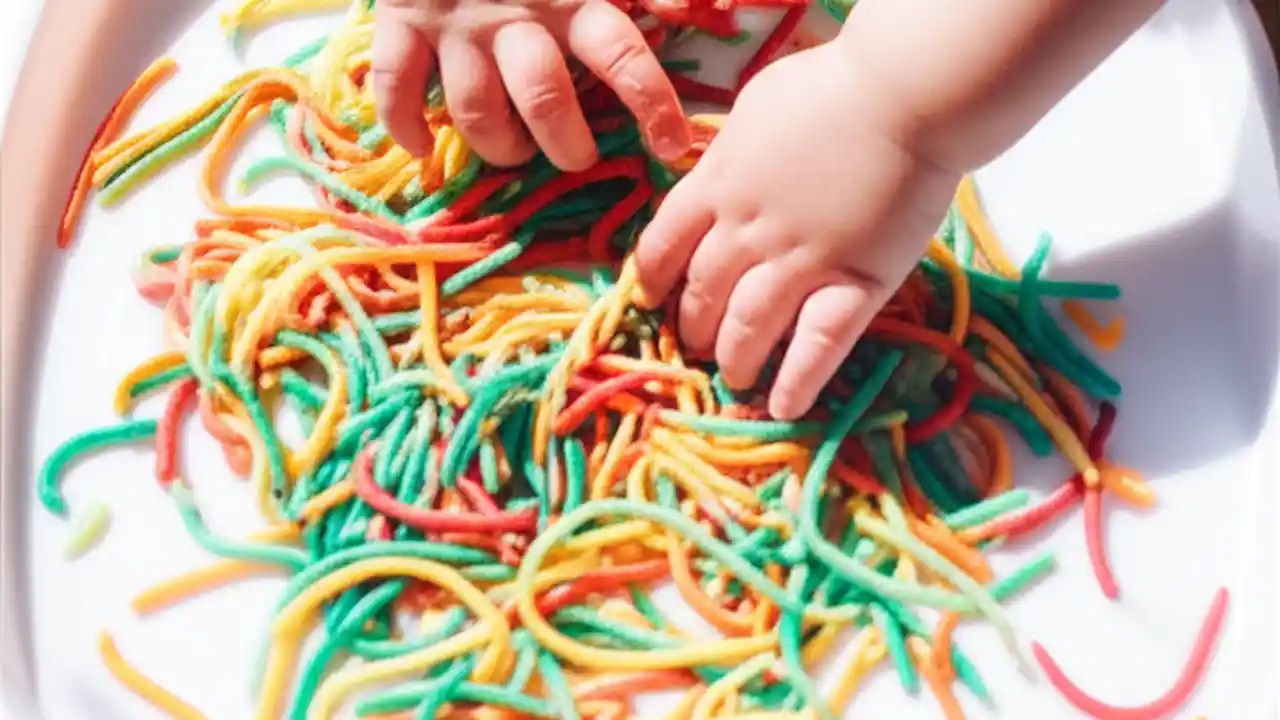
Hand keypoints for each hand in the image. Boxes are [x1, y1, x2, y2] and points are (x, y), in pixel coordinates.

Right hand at [372, 0, 691, 169]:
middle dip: (566, 145)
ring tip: (514, 152)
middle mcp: (517, 16)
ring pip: (476, 109)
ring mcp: (456, 23)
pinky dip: (406, 125)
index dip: (652, 104)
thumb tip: (711, 5)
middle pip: (545, 99)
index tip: (671, 148)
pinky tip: (423, 145)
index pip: (621, 55)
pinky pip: (398, 85)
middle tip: (576, 157)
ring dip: (499, 146)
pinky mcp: (403, 20)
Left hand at [633, 43, 959, 418]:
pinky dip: (797, 381)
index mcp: (716, 185)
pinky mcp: (854, 283)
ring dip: (736, 361)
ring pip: (748, 329)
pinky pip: (817, 346)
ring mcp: (799, 263)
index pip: (661, 247)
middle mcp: (746, 232)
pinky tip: (785, 407)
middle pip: (701, 296)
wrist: (905, 94)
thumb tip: (714, 173)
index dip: (653, 281)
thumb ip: (728, 154)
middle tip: (699, 345)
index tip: (655, 300)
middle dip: (694, 328)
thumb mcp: (754, 108)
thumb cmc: (832, 87)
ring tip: (737, 377)